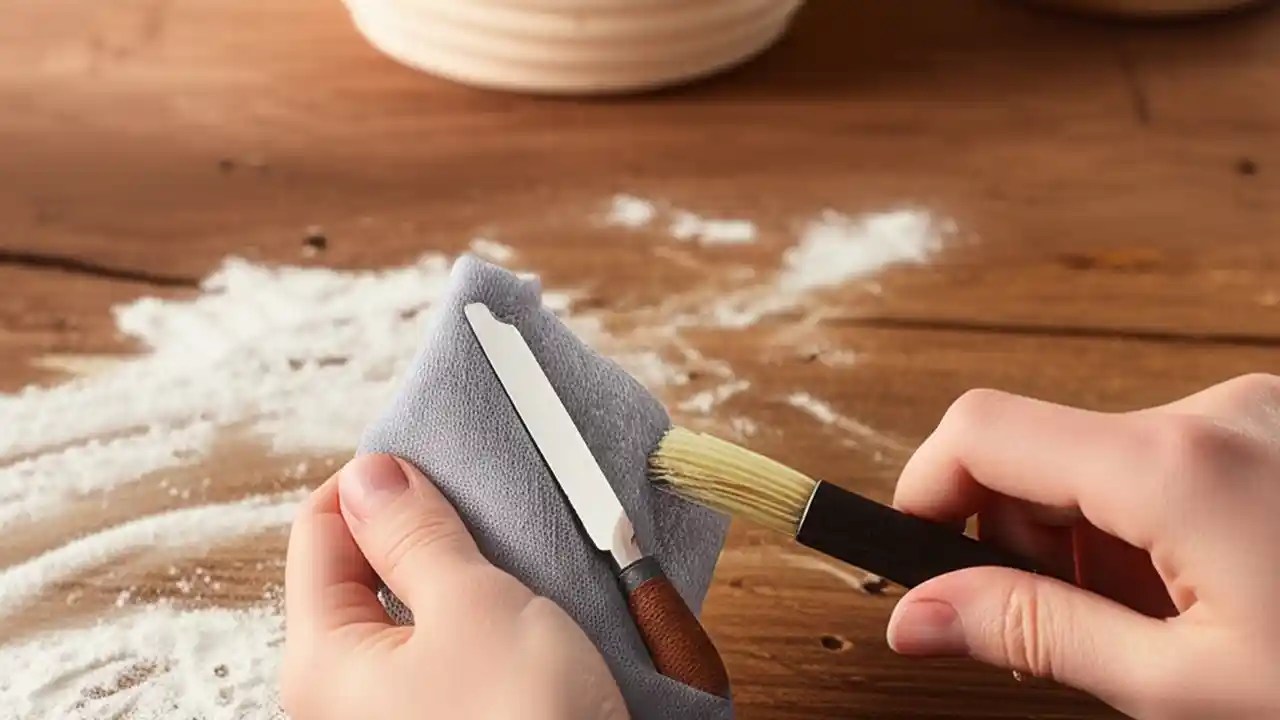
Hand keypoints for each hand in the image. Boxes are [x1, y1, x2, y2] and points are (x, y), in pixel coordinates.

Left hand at [282, 454, 627, 719]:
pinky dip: (484, 614)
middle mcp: (346, 696)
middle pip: (361, 573)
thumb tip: (370, 474)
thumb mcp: (470, 604)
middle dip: (423, 528)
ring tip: (514, 552)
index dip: (373, 484)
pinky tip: (527, 605)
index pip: (317, 533)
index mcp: (322, 663)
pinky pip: (450, 648)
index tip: (434, 461)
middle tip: (483, 506)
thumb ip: (413, 532)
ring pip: (414, 609)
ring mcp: (400, 712)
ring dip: (462, 570)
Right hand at [887, 374, 1279, 718]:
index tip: (919, 564)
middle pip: (1035, 452)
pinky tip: (1195, 598)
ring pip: (1095, 463)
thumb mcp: (1186, 685)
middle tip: (1055, 635)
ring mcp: (1248, 418)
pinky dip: (1142, 530)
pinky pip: (1157, 464)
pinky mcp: (1269, 436)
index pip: (980, 432)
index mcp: (1178, 466)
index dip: (926, 494)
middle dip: (1017, 543)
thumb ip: (1036, 632)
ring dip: (1087, 546)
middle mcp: (1212, 414)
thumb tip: (917, 615)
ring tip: (1154, 630)